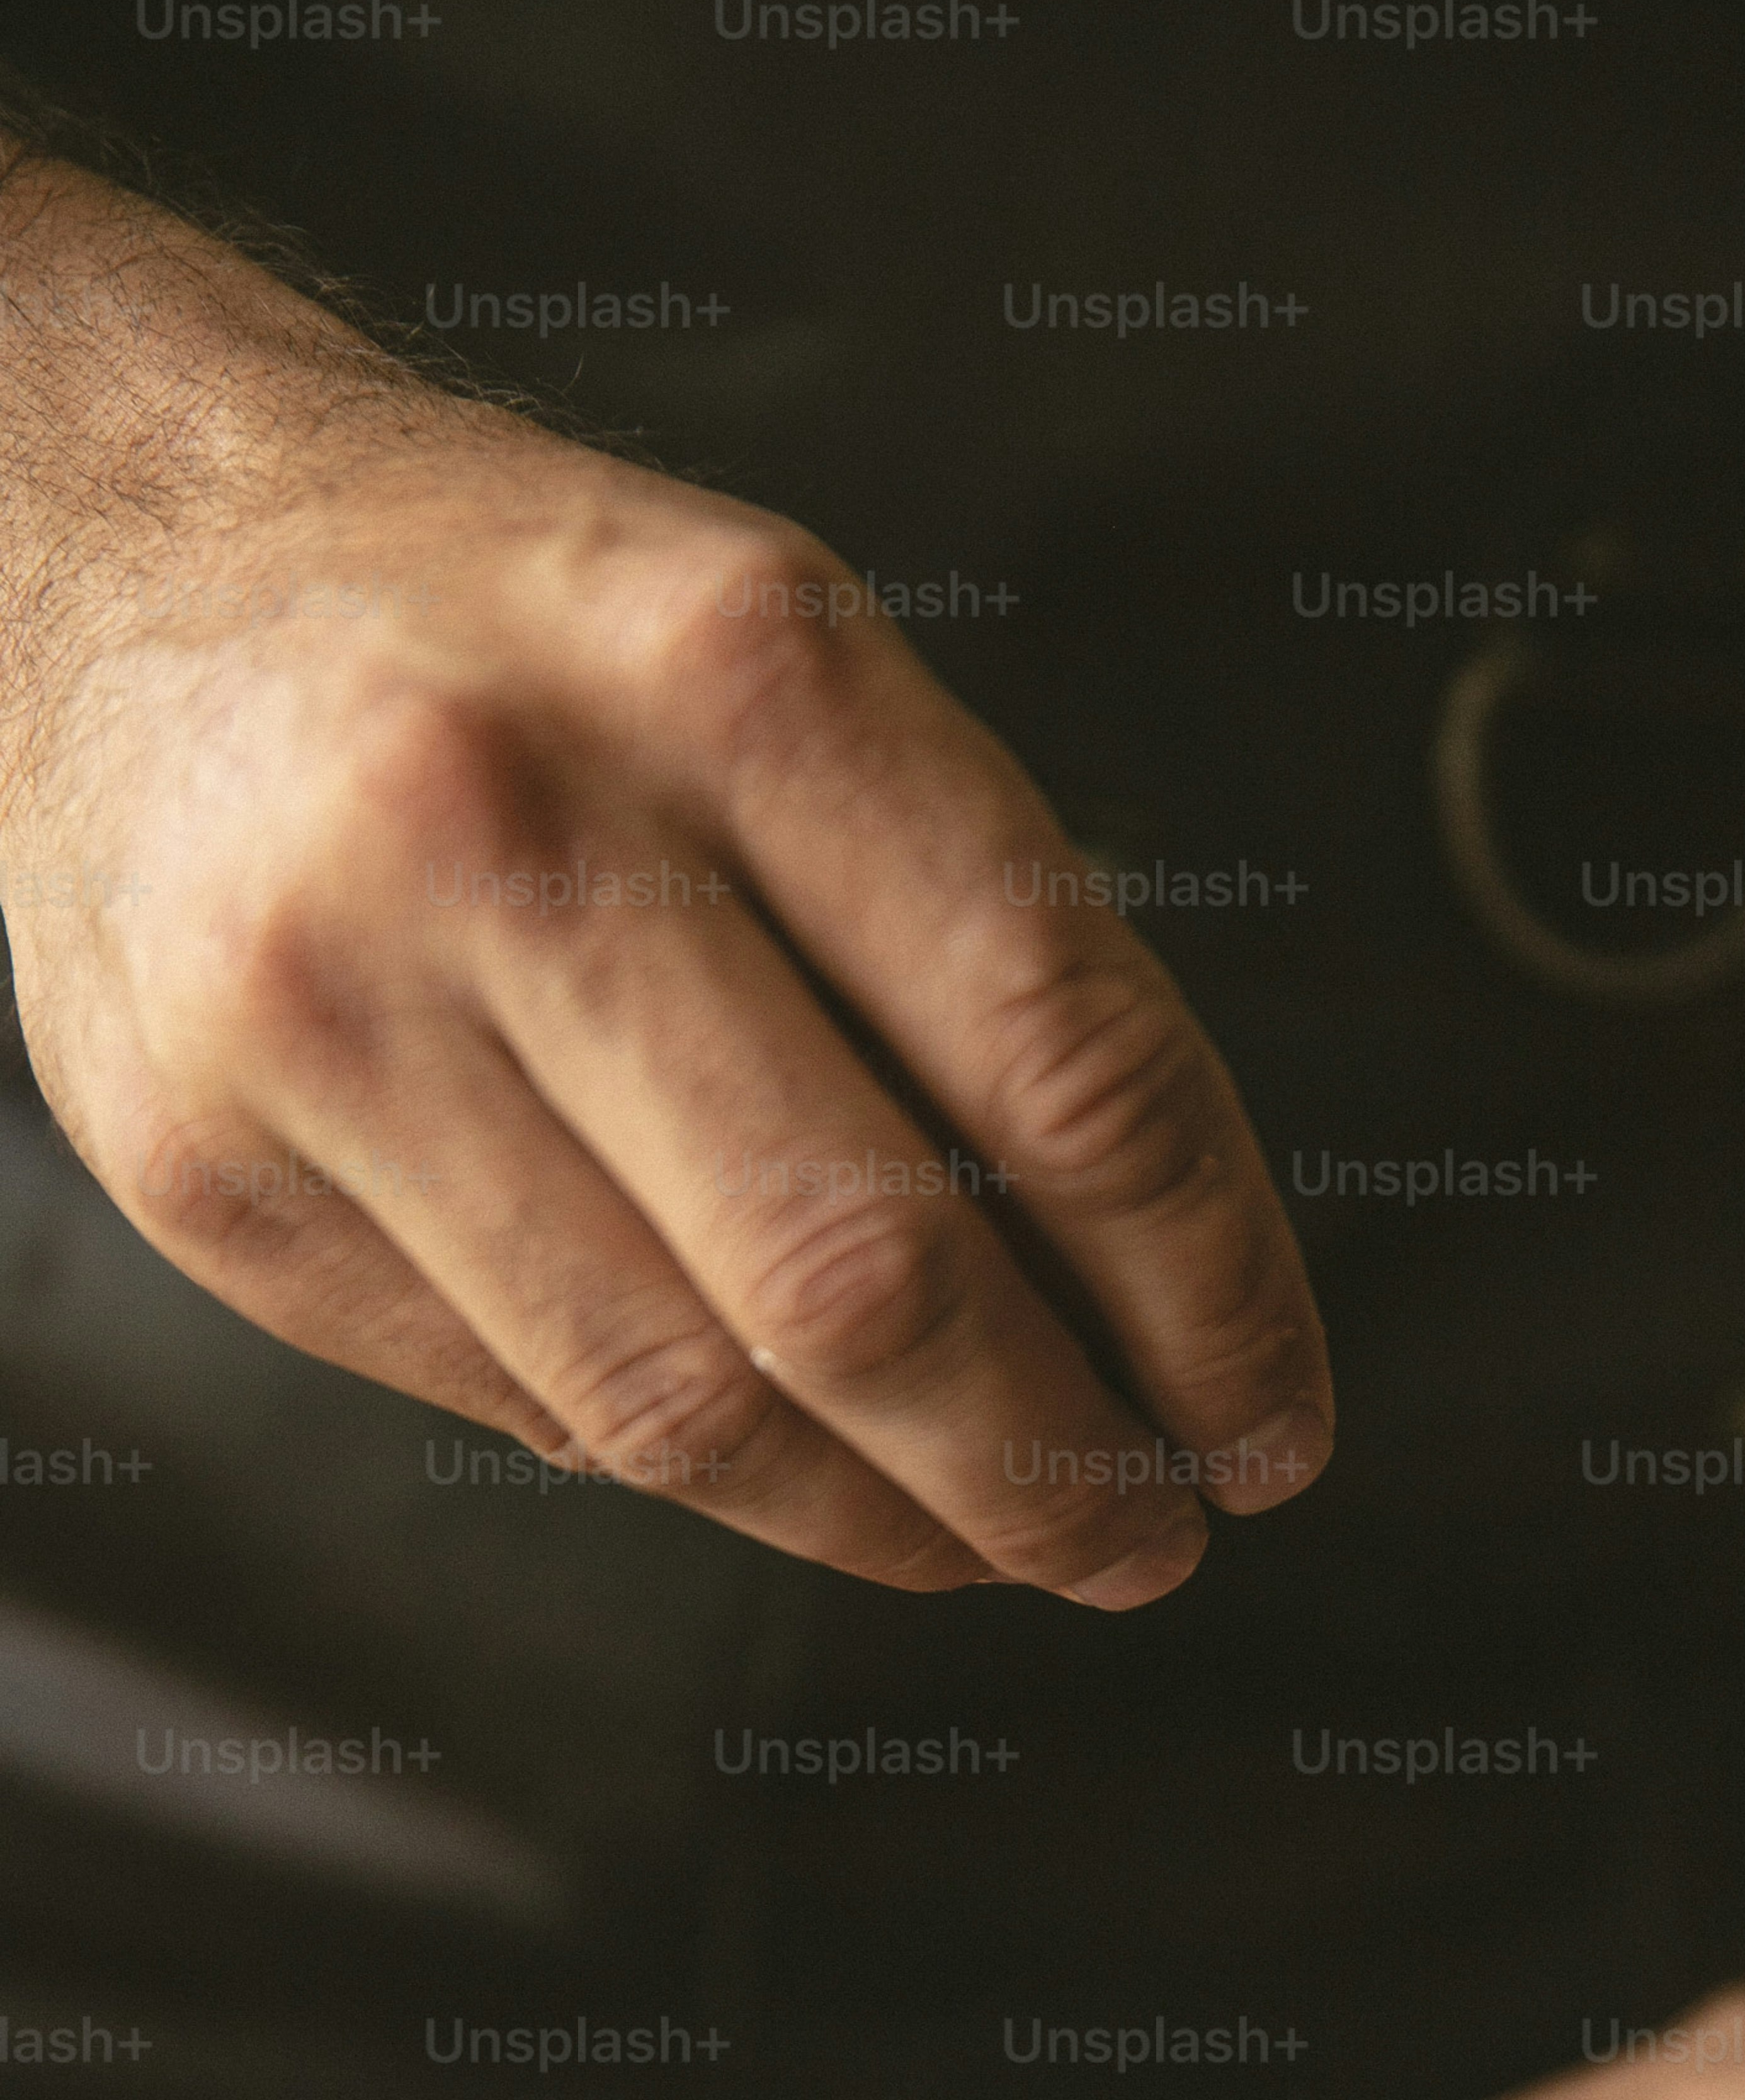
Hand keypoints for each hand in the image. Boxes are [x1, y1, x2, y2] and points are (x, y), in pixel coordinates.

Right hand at [0, 192, 1326, 1602]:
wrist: (109, 553)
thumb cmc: (523, 634)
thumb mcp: (786, 664)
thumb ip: (972, 940)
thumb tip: (1154, 1293)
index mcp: (732, 670)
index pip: (1060, 1057)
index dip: (1209, 1287)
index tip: (1273, 1418)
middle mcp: (511, 830)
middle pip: (869, 1275)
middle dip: (1059, 1467)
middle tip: (1156, 1539)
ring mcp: (328, 1014)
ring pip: (688, 1403)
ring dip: (892, 1524)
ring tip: (998, 1546)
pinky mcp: (212, 1170)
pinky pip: (529, 1406)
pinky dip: (700, 1471)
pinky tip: (788, 1466)